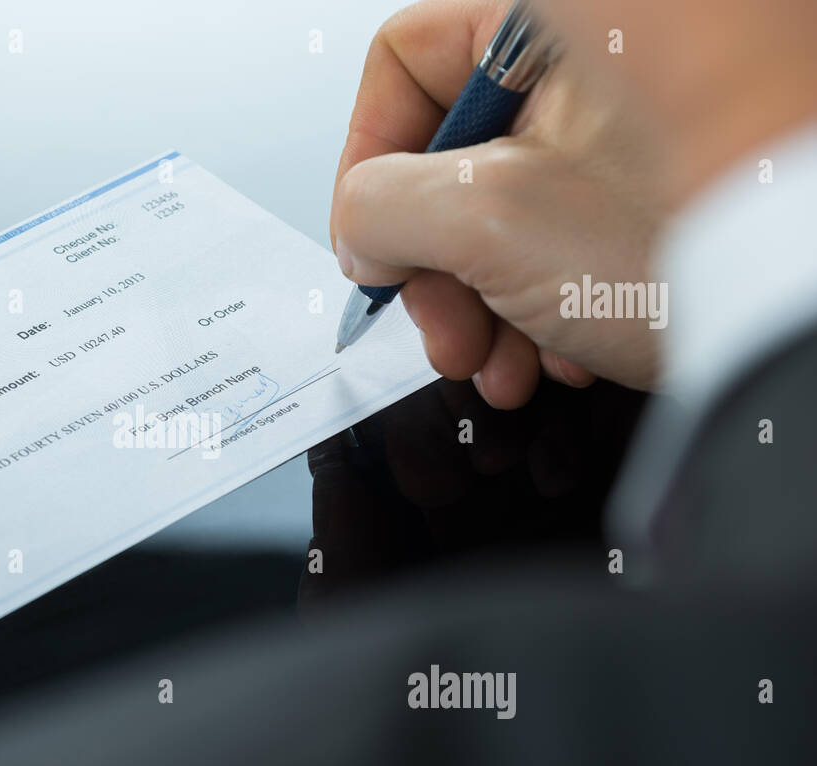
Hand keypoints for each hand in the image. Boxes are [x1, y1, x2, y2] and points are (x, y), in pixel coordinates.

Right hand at [330, 0, 668, 407]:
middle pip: (452, 149)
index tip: (372, 246)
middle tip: (446, 333)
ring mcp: (626, 123)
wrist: (811, 308)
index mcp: (552, 17)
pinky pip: (563, 229)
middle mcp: (592, 57)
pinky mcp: (653, 183)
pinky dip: (545, 298)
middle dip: (437, 265)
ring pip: (503, 203)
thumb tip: (360, 229)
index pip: (406, 59)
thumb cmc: (690, 238)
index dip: (367, 162)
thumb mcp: (490, 219)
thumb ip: (380, 207)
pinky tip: (564, 349)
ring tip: (506, 364)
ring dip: (485, 301)